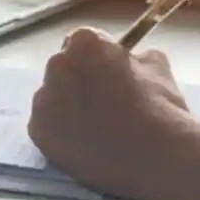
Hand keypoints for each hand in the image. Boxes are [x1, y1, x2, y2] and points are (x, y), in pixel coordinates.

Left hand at [29, 27, 190, 199]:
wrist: (155, 156)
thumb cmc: (161, 108)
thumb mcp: (158, 67)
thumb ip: (136, 58)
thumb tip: (132, 61)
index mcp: (85, 43)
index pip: (81, 43)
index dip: (96, 60)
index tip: (107, 76)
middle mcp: (57, 65)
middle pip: (62, 69)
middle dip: (78, 82)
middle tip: (102, 105)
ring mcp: (43, 99)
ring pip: (52, 98)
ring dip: (67, 108)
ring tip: (95, 130)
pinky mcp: (38, 131)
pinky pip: (46, 127)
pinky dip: (61, 134)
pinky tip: (84, 146)